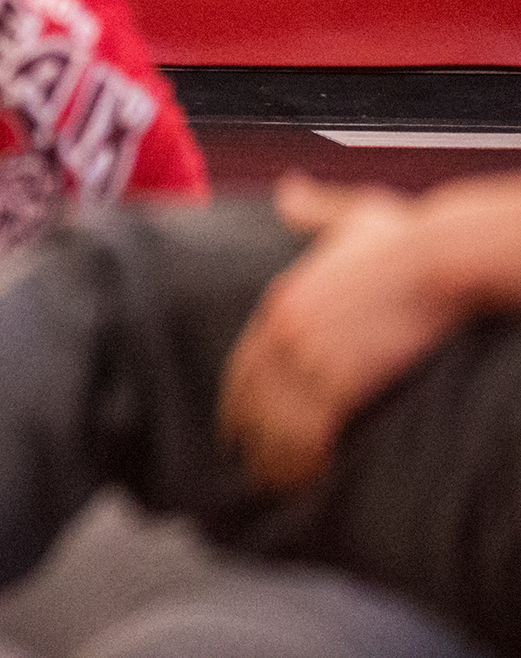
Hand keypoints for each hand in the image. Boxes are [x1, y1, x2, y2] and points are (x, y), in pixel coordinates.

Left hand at [221, 174, 454, 489]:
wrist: (440, 258)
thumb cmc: (407, 240)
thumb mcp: (349, 216)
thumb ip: (314, 211)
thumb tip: (289, 192)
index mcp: (282, 300)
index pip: (244, 363)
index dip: (237, 399)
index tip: (233, 425)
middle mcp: (284, 330)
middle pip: (252, 397)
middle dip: (250, 436)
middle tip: (250, 467)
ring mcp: (308, 355)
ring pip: (276, 420)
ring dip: (275, 457)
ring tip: (278, 483)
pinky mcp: (339, 378)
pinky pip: (307, 431)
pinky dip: (303, 458)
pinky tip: (307, 476)